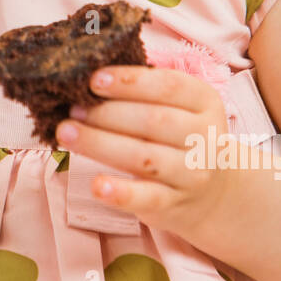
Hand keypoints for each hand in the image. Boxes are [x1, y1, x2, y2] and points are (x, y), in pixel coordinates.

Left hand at [55, 65, 229, 235]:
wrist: (215, 193)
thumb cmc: (180, 137)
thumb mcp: (179, 107)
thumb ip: (144, 90)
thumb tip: (89, 76)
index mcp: (205, 102)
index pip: (169, 86)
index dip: (130, 81)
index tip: (93, 79)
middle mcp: (204, 137)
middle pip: (153, 121)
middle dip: (107, 113)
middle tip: (72, 108)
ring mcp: (193, 174)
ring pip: (145, 157)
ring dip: (101, 144)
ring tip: (66, 133)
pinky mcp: (175, 204)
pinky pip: (148, 198)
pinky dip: (121, 193)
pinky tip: (97, 185)